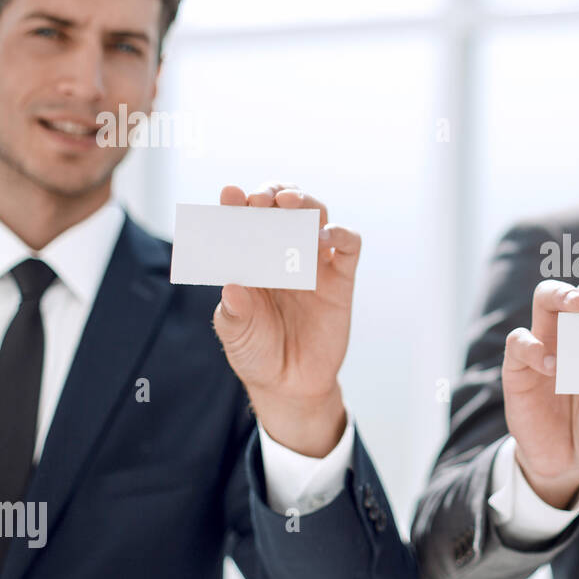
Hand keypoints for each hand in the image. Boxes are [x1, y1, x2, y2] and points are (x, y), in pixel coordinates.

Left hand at [211, 182, 357, 456]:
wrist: (291, 384)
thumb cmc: (257, 353)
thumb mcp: (236, 335)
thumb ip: (233, 313)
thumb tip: (233, 288)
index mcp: (251, 259)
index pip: (244, 220)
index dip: (238, 203)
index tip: (230, 195)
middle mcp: (282, 254)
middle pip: (283, 208)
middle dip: (273, 194)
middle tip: (264, 198)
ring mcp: (314, 264)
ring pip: (316, 216)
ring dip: (305, 204)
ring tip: (290, 204)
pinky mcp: (341, 280)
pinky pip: (348, 246)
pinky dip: (341, 234)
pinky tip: (326, 235)